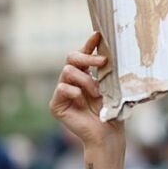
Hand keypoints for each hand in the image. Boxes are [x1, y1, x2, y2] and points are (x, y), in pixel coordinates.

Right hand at [49, 32, 123, 153]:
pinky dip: (75, 93)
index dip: (89, 44)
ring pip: (67, 71)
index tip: (98, 35)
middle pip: (71, 57)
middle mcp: (71, 82)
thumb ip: (105, 70)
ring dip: (85, 81)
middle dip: (87, 58)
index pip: (82, 55)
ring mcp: (61, 93)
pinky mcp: (56, 105)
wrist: (108, 133)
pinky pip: (62, 89)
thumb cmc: (111, 111)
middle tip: (103, 62)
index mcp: (84, 76)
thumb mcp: (111, 86)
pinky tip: (83, 102)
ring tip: (96, 93)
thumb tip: (109, 49)